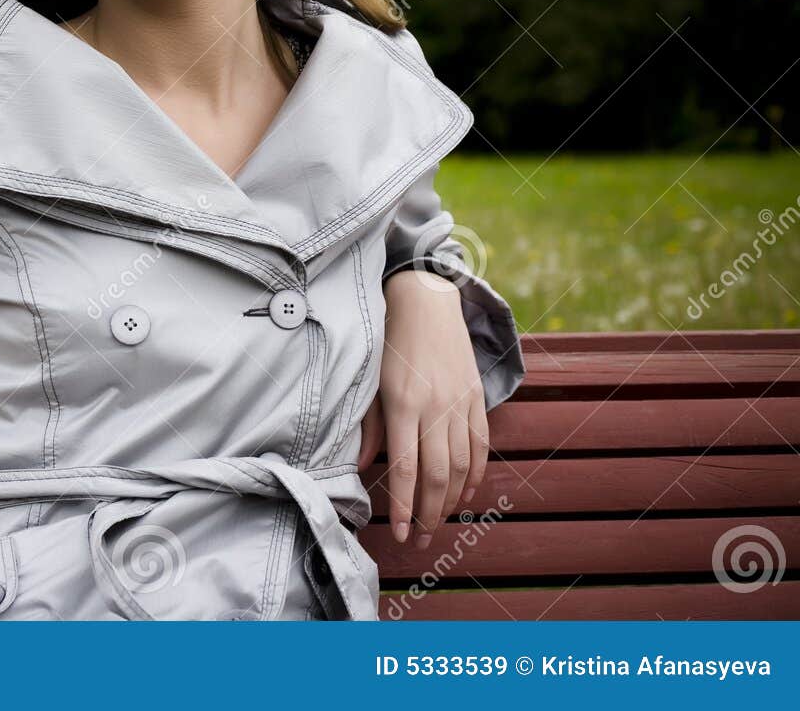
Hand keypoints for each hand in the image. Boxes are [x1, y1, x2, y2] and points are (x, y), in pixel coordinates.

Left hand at [358, 269, 489, 548]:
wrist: (425, 300)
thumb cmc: (387, 341)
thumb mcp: (369, 380)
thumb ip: (367, 426)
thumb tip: (360, 467)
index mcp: (403, 404)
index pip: (406, 469)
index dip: (405, 506)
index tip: (400, 534)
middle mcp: (435, 407)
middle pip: (437, 476)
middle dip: (429, 514)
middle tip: (420, 540)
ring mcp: (460, 403)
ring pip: (462, 466)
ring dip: (452, 501)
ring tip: (438, 523)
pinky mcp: (477, 396)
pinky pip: (480, 445)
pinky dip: (475, 474)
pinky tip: (465, 493)